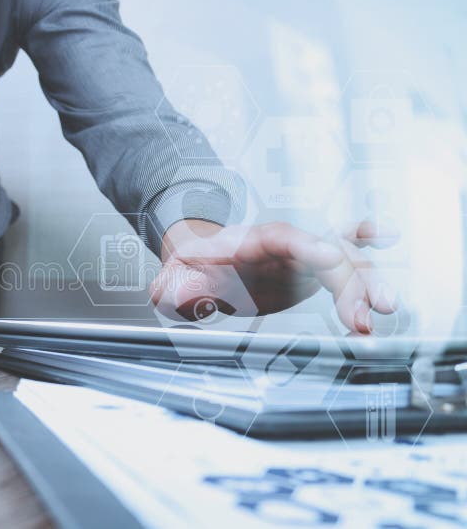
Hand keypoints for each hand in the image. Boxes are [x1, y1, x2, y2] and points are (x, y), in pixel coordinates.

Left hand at [151, 220, 398, 333]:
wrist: (200, 264)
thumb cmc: (188, 270)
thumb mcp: (174, 281)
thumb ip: (173, 289)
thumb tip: (170, 297)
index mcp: (248, 242)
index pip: (281, 239)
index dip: (306, 246)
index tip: (330, 257)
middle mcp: (282, 245)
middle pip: (323, 253)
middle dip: (347, 284)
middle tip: (361, 321)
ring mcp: (301, 255)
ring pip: (344, 260)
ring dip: (367, 285)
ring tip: (381, 315)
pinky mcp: (312, 270)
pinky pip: (346, 254)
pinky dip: (367, 244)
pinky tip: (389, 236)